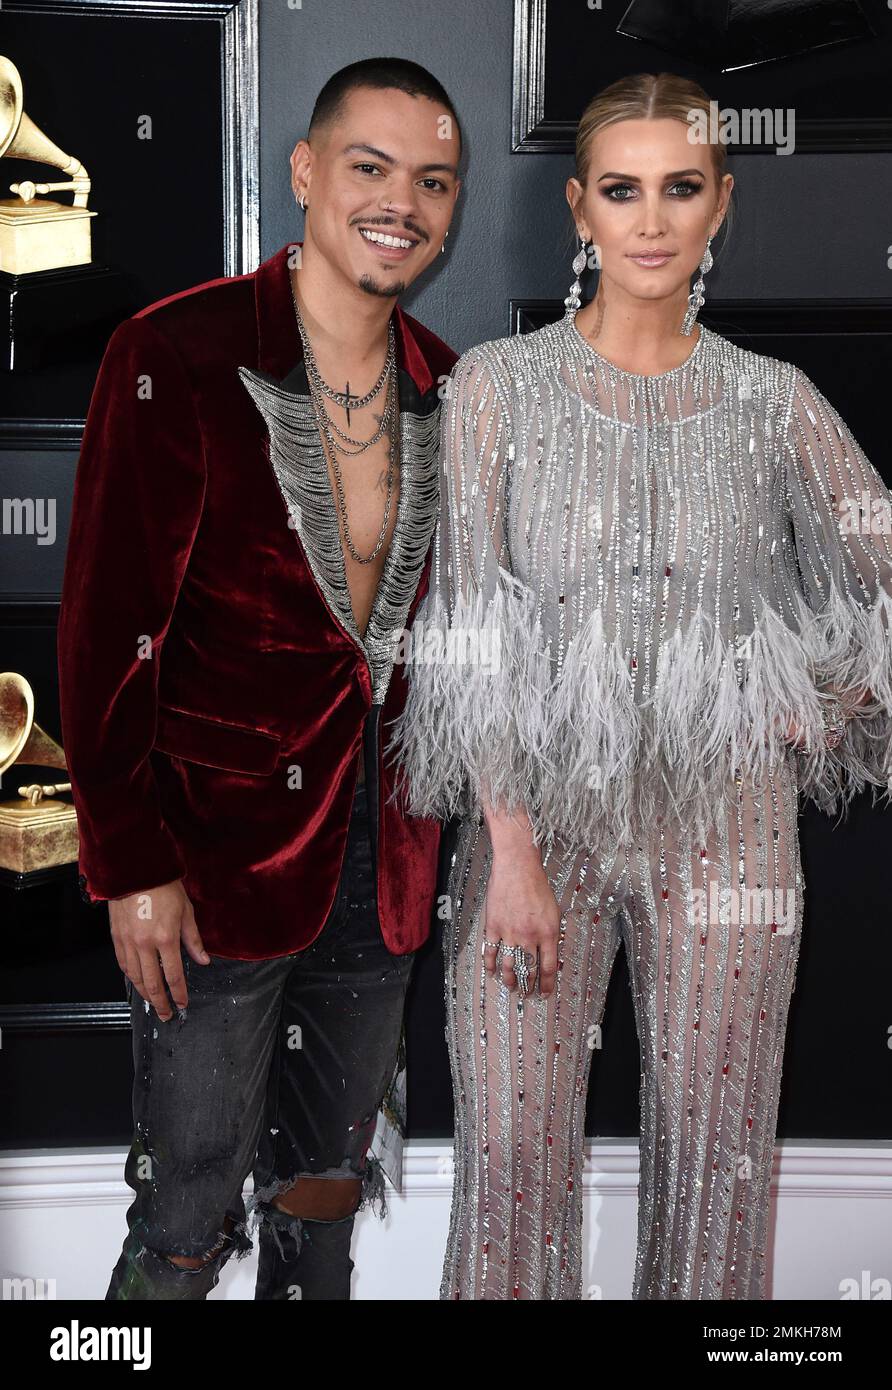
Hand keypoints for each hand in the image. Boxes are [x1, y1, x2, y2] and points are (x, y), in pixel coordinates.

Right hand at [109, 878, 209, 1020]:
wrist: (135, 871)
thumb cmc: (163, 887)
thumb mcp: (186, 912)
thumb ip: (194, 940)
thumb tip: (203, 961)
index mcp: (166, 939)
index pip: (174, 976)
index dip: (179, 994)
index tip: (183, 1005)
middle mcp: (144, 945)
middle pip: (153, 983)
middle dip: (161, 1002)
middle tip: (167, 1014)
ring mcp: (128, 942)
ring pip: (136, 978)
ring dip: (145, 994)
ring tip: (153, 1003)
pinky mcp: (116, 938)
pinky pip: (123, 964)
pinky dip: (131, 977)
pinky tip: (137, 982)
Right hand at [481, 845, 560, 996]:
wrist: (517, 868)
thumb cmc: (537, 885)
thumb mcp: (554, 911)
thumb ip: (552, 933)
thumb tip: (550, 952)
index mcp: (548, 934)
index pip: (548, 968)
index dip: (546, 985)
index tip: (544, 993)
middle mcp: (529, 937)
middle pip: (528, 970)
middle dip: (528, 986)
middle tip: (527, 994)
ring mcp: (510, 934)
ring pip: (508, 966)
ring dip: (510, 981)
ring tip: (511, 988)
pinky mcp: (493, 927)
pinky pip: (490, 952)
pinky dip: (490, 965)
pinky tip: (491, 973)